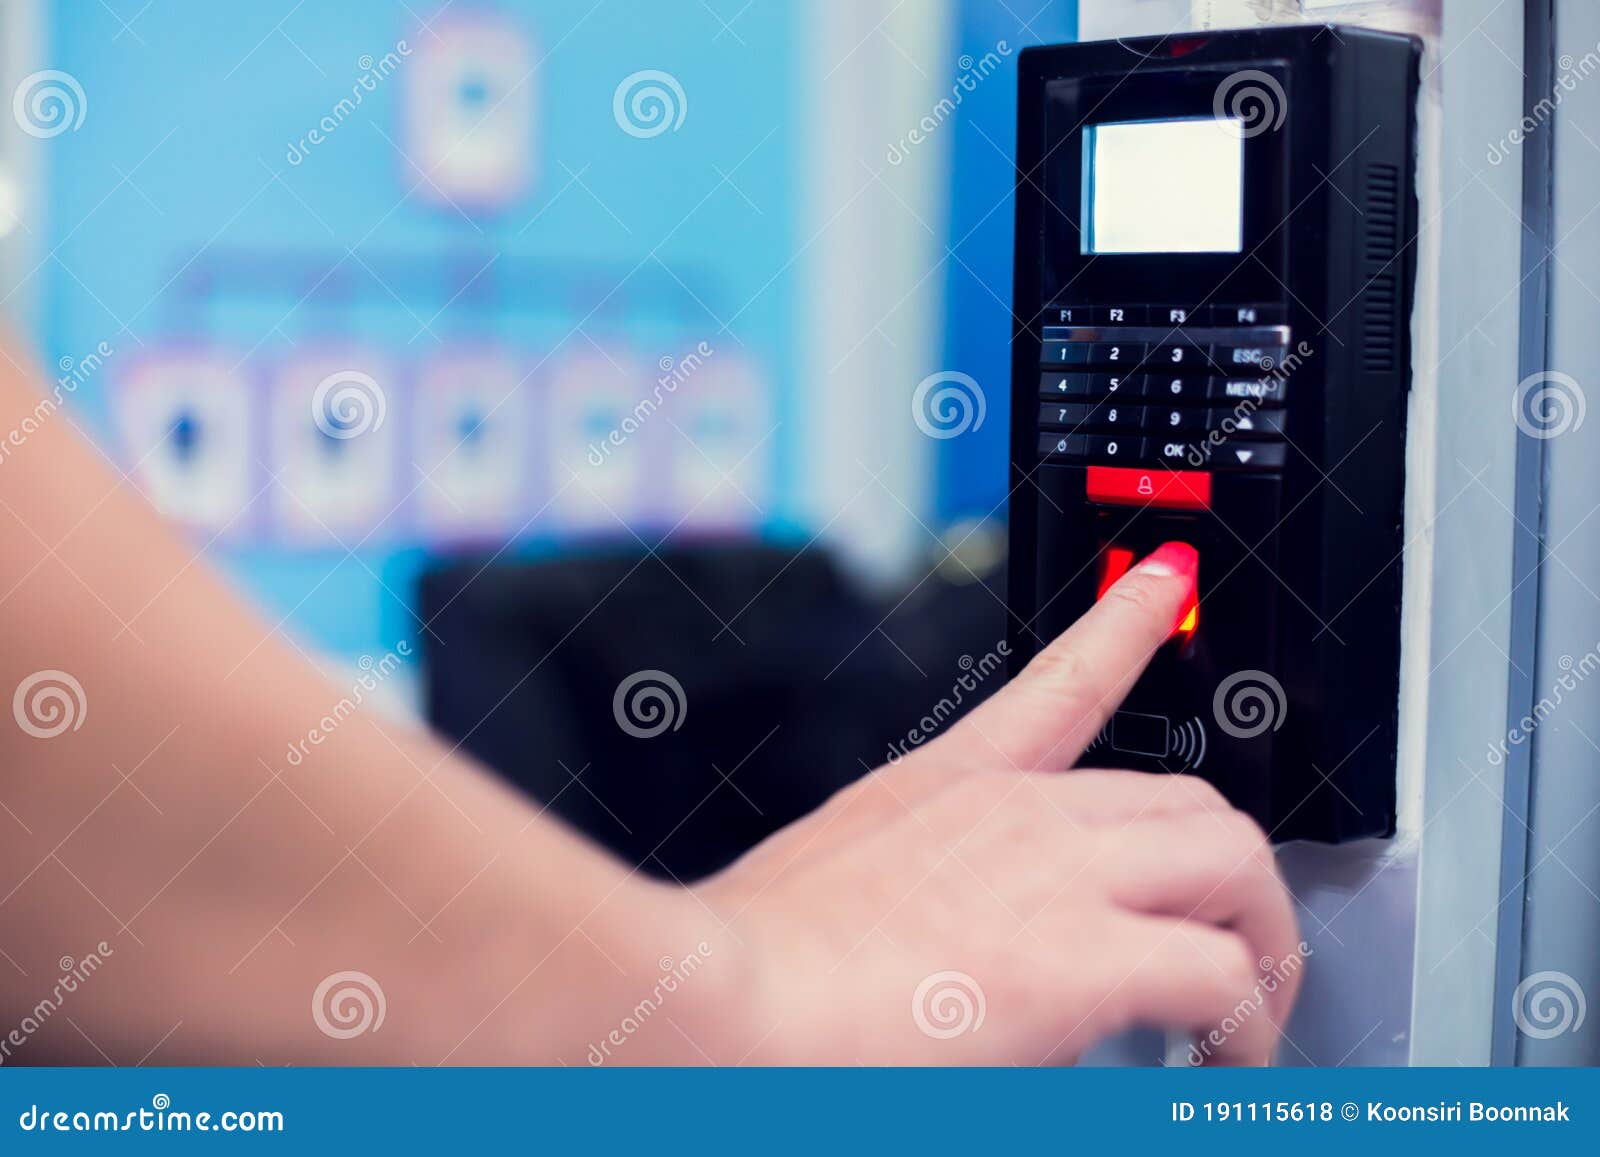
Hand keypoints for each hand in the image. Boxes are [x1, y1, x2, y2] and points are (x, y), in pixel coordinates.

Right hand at [693, 543, 1300, 1064]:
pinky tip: (1230, 1055)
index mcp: (946, 787)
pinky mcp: (1080, 957)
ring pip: (1229, 861)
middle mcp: (1015, 814)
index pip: (1061, 679)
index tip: (1166, 575)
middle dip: (1233, 872)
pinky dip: (1248, 1021)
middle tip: (1235, 938)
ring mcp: (1053, 875)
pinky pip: (1220, 974)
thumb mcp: (831, 898)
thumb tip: (936, 957)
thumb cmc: (747, 966)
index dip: (1127, 619)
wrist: (717, 1004)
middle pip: (1186, 798)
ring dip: (1262, 938)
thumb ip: (905, 900)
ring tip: (1253, 1008)